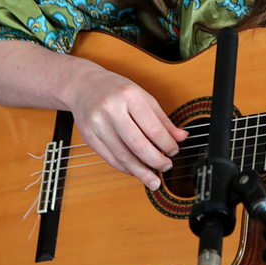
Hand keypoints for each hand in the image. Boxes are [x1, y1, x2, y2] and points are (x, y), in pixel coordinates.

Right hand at [66, 65, 187, 189]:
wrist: (84, 85)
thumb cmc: (117, 90)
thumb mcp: (143, 98)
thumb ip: (162, 119)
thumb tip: (181, 137)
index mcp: (129, 96)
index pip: (153, 127)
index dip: (167, 144)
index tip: (174, 151)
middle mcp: (111, 109)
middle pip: (137, 144)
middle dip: (155, 160)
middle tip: (166, 166)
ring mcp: (97, 124)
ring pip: (122, 155)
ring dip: (140, 171)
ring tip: (153, 179)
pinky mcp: (88, 136)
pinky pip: (109, 158)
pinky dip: (124, 167)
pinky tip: (135, 171)